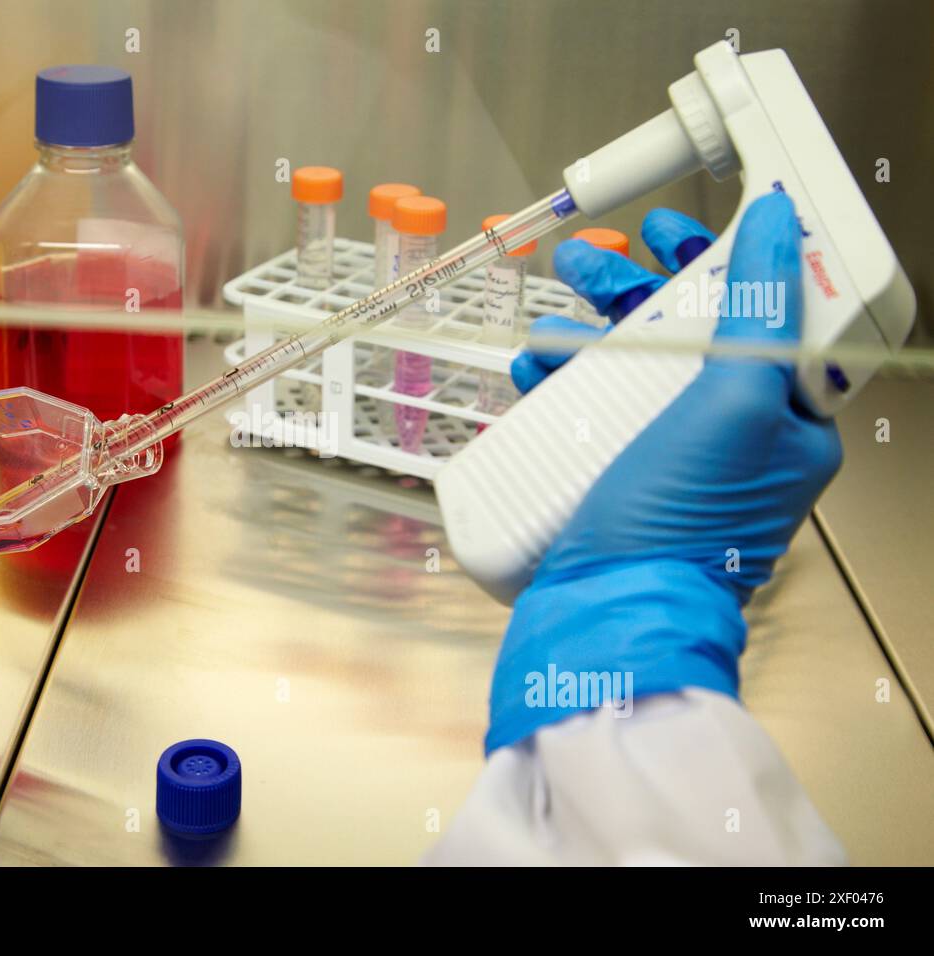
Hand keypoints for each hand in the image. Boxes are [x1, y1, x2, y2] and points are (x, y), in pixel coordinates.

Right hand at [487, 192, 842, 750]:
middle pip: (688, 334)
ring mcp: (669, 460)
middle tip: (595, 261)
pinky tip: (534, 369)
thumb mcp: (735, 403)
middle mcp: (732, 439)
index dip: (722, 264)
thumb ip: (760, 309)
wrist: (607, 612)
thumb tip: (774, 224)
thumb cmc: (683, 524)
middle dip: (636, 290)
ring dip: (588, 330)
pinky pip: (588, 413)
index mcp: (787, 423)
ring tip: (550, 314)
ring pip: (632, 368)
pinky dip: (559, 383)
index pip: (767, 316)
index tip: (675, 235)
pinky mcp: (614, 479)